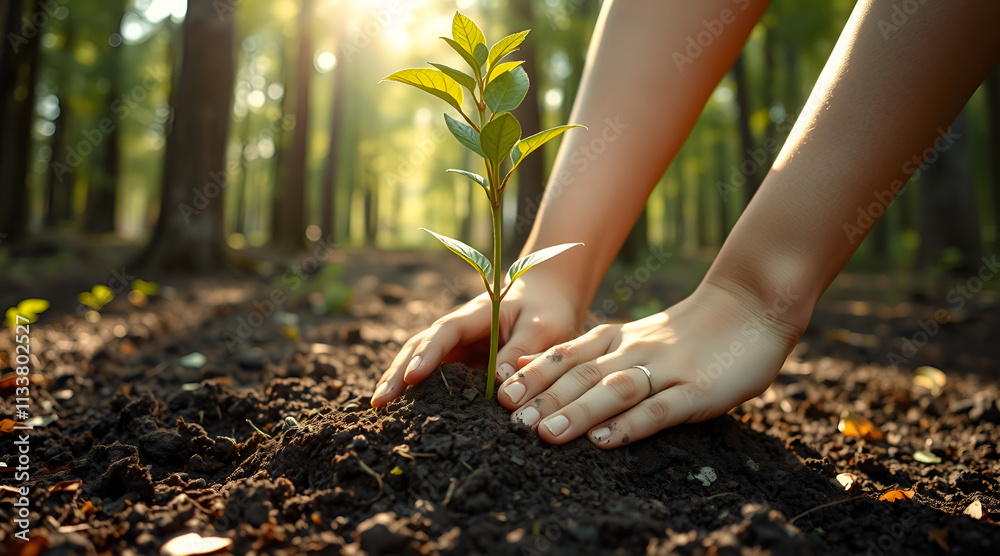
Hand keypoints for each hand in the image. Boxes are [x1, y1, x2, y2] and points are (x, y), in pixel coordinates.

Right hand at [371, 272, 579, 406]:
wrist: (548, 301)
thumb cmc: (548, 311)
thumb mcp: (545, 329)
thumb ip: (524, 352)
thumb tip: (500, 384)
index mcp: (477, 315)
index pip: (445, 332)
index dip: (429, 353)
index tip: (413, 377)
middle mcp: (459, 330)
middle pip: (420, 346)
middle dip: (398, 372)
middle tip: (380, 401)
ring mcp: (457, 347)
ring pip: (421, 361)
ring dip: (400, 382)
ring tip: (380, 408)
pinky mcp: (461, 364)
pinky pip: (436, 377)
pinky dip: (418, 392)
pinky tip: (404, 413)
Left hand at [497, 281, 806, 447]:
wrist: (751, 308)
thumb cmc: (685, 332)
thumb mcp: (628, 336)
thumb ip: (582, 351)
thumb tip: (523, 363)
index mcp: (617, 338)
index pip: (566, 356)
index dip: (533, 375)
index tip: (501, 396)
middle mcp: (635, 351)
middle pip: (583, 374)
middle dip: (546, 398)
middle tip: (513, 421)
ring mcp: (667, 370)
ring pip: (615, 389)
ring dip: (580, 411)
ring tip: (548, 434)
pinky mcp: (697, 390)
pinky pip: (661, 409)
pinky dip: (632, 424)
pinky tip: (606, 441)